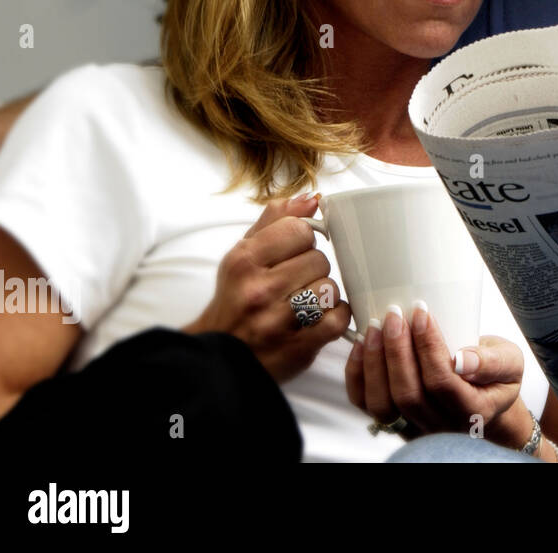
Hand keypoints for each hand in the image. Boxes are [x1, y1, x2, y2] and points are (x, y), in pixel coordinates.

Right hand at [184, 194, 351, 381]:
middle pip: (319, 259)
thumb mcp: (243, 255)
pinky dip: (334, 317)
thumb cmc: (236, 301)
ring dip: (324, 294)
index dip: (303, 240)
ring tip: (304, 302)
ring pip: (330, 288)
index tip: (293, 252)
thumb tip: (312, 198)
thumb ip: (276, 221)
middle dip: (312, 269)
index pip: (300, 229)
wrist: (219, 357)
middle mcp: (259, 290)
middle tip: (296, 281)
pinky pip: (338, 318)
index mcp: (244, 261)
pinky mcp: (298, 347)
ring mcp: (278, 321)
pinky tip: (317, 318)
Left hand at [346, 303, 524, 444]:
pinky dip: (358, 374)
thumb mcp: (510, 363)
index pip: (442, 381)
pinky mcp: (393, 419)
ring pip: (382, 403)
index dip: (428, 346)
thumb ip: (493, 362)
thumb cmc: (496, 378)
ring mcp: (413, 425)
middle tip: (395, 314)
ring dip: (374, 361)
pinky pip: (366, 404)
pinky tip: (362, 345)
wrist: (484, 400)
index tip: (422, 312)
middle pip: (408, 393)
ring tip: (376, 326)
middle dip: (397, 349)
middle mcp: (439, 424)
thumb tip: (462, 360)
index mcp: (471, 411)